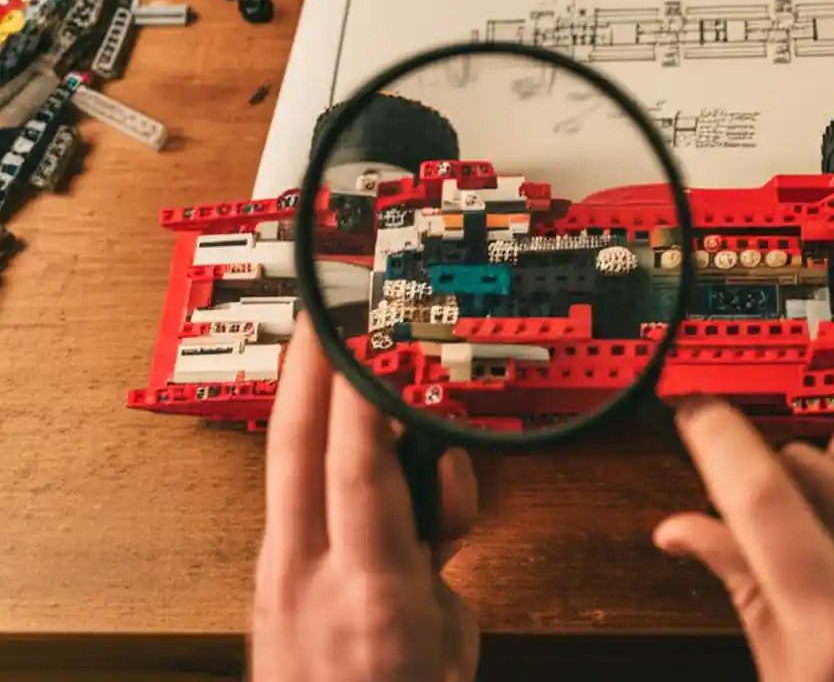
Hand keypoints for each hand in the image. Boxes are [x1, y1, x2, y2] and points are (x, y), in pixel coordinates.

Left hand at [251, 314, 478, 681]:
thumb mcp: (452, 634)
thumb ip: (440, 556)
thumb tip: (437, 498)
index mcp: (372, 592)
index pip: (358, 468)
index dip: (359, 395)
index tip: (366, 337)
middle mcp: (311, 573)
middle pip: (296, 446)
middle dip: (307, 366)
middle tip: (322, 309)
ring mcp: (280, 574)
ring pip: (287, 465)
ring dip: (310, 403)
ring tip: (336, 360)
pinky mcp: (271, 579)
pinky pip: (294, 496)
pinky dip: (313, 451)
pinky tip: (331, 431)